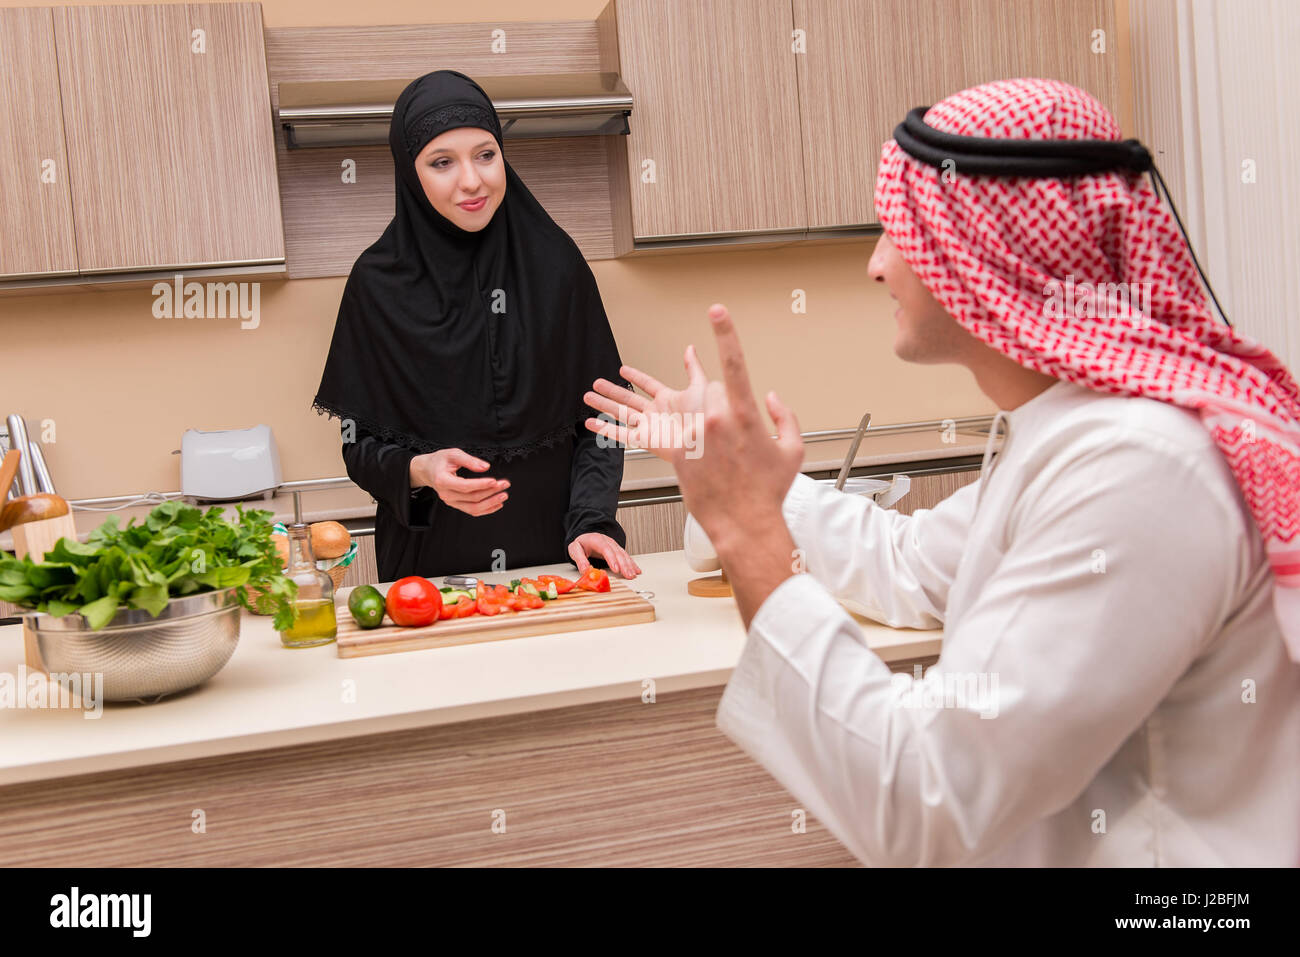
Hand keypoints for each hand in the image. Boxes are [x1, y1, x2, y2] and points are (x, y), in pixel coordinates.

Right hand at [410, 448, 509, 516]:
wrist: (428, 470)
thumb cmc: (440, 461)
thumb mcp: (453, 454)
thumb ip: (469, 460)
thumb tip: (486, 467)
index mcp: (443, 481)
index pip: (465, 486)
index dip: (481, 485)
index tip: (494, 481)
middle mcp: (446, 494)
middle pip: (472, 498)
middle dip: (490, 492)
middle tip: (504, 484)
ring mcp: (450, 501)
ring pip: (473, 508)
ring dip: (491, 503)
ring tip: (503, 495)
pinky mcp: (456, 504)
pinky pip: (472, 511)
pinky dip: (486, 509)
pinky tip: (497, 504)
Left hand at [568, 532, 641, 579]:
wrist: (585, 537)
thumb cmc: (581, 544)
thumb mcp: (575, 549)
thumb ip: (579, 559)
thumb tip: (585, 570)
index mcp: (597, 540)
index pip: (606, 549)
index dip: (612, 559)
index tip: (616, 569)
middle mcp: (608, 542)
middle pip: (617, 553)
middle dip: (624, 565)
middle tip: (628, 575)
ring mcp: (614, 545)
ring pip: (624, 554)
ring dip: (630, 565)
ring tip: (633, 575)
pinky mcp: (617, 550)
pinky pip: (626, 556)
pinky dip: (632, 563)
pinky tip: (636, 569)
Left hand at [584, 304, 803, 556]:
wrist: (746, 520)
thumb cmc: (769, 488)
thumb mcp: (790, 449)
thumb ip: (784, 417)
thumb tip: (769, 395)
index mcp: (742, 413)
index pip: (733, 365)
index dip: (725, 336)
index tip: (717, 310)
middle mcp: (710, 420)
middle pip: (698, 389)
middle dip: (708, 395)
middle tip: (715, 416)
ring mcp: (688, 436)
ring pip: (648, 406)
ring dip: (619, 394)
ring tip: (596, 382)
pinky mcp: (674, 454)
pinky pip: (636, 438)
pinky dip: (614, 428)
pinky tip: (594, 421)